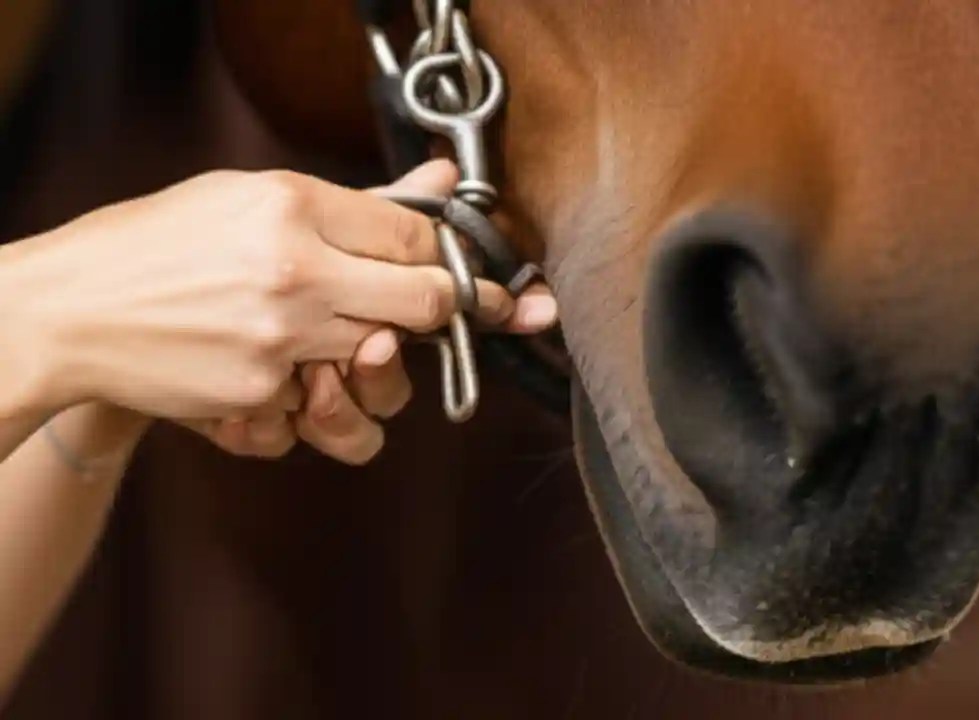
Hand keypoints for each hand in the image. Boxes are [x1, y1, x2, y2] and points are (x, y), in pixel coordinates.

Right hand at [162, 163, 557, 464]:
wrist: (74, 310)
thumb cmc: (168, 242)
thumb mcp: (260, 195)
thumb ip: (364, 200)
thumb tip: (448, 178)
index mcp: (295, 209)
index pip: (419, 239)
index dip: (456, 261)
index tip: (472, 275)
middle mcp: (295, 275)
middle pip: (424, 307)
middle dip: (440, 313)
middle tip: (431, 313)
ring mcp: (279, 343)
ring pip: (383, 368)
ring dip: (369, 360)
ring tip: (331, 344)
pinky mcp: (257, 398)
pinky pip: (321, 411)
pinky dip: (304, 398)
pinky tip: (270, 374)